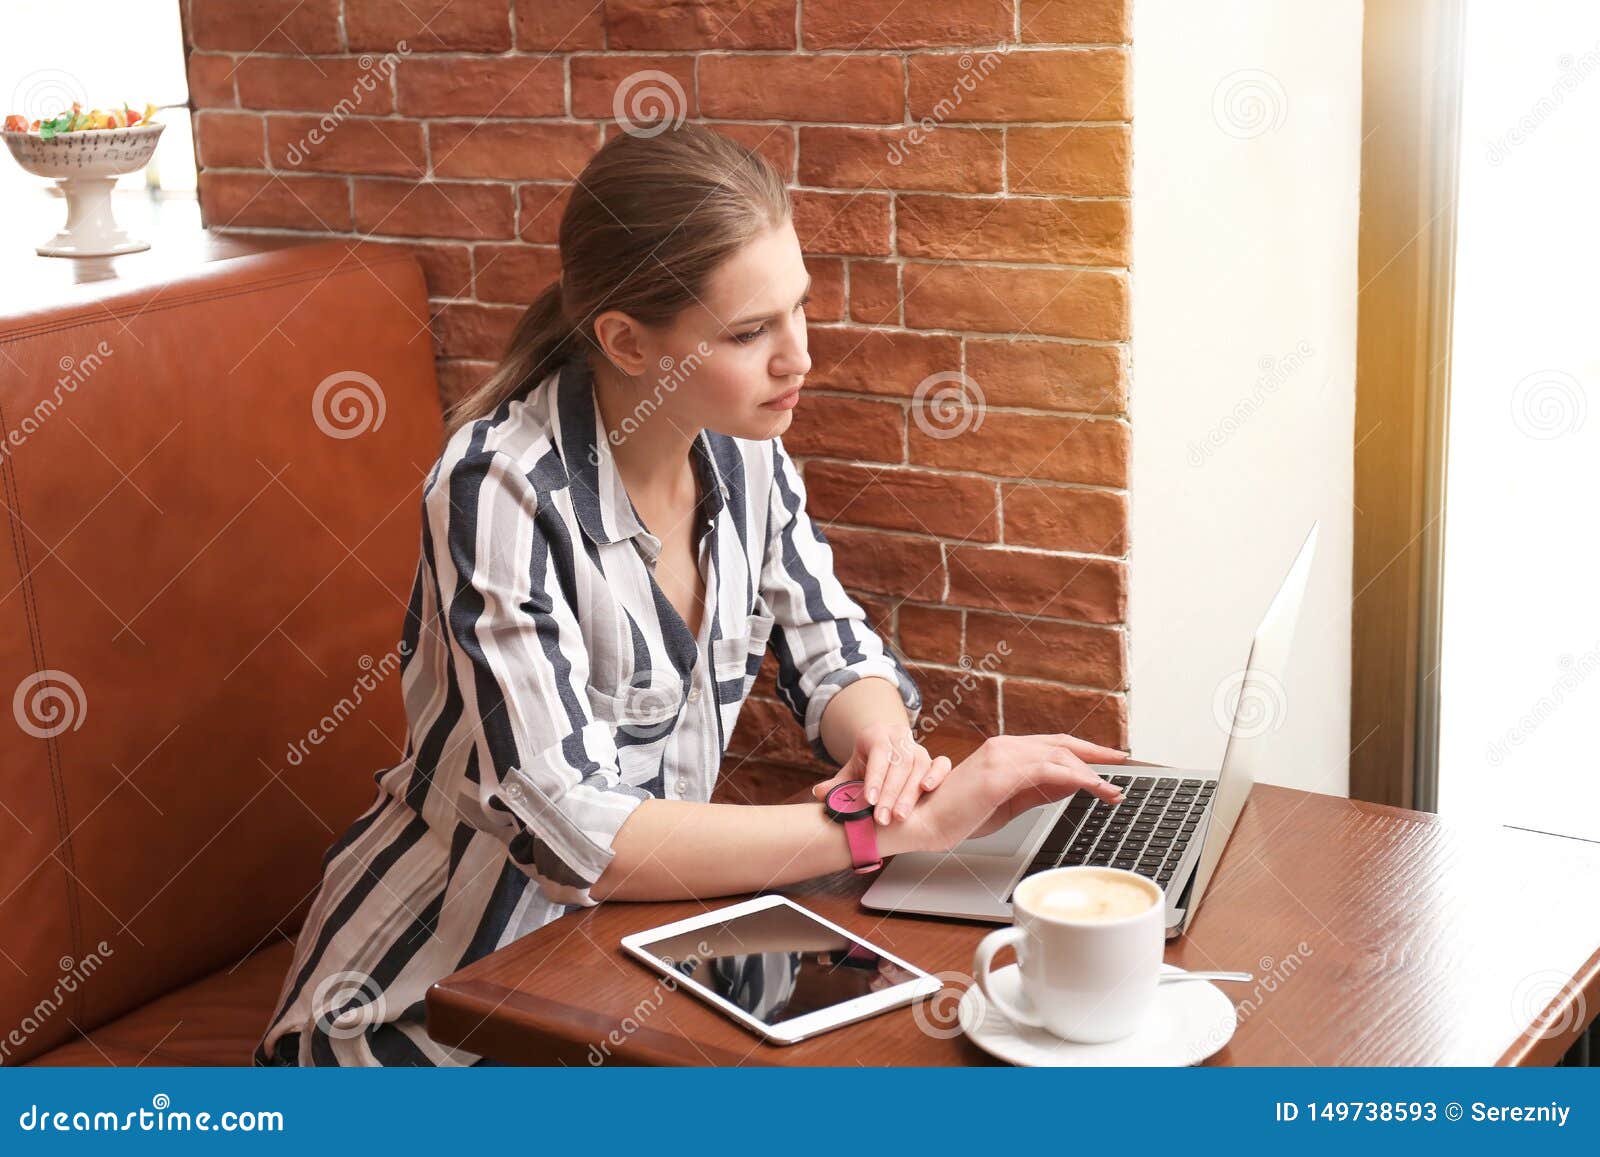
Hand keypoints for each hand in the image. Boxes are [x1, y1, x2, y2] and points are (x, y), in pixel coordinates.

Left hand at [809, 720, 952, 825]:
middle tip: (883, 819)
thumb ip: (837, 782)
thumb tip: (819, 793)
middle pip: (899, 763)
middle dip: (891, 793)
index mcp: (877, 734)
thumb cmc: (865, 764)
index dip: (875, 777)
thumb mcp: (850, 770)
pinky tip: (928, 790)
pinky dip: (937, 775)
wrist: (883, 748)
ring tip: (899, 817)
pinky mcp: (933, 758)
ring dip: (910, 793)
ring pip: (919, 766)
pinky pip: (941, 763)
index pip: (879, 753)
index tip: (870, 800)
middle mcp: (900, 737)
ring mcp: (919, 747)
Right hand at [894, 733, 1128, 853]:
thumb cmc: (958, 815)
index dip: (1086, 751)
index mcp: (1004, 751)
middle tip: (1121, 772)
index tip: (1111, 760)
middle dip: (1096, 757)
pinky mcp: (999, 774)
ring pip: (1059, 755)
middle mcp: (1005, 747)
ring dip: (1091, 772)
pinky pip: (1047, 770)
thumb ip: (1038, 790)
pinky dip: (1075, 777)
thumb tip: (1071, 783)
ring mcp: (1001, 757)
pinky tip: (1091, 787)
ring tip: (1111, 790)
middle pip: (1062, 744)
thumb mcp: (1008, 802)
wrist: (923, 823)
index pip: (1054, 744)